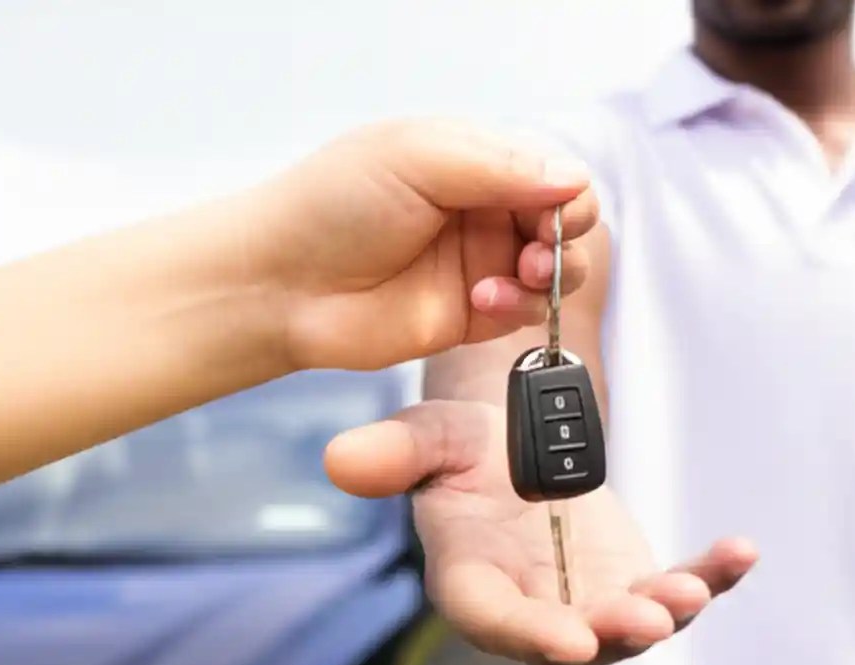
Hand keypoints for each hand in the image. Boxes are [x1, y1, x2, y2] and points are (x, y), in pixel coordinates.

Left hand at [252, 120, 597, 371]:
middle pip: (563, 221)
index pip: (550, 170)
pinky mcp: (473, 316)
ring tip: (518, 273)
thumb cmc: (333, 204)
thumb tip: (574, 178)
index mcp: (473, 161)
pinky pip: (526, 313)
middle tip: (541, 247)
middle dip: (564, 234)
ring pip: (556, 270)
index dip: (566, 190)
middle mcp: (483, 211)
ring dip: (550, 272)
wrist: (280, 283)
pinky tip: (483, 299)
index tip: (558, 208)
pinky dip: (520, 307)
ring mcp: (480, 263)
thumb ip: (500, 166)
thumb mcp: (417, 158)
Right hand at [323, 401, 758, 664]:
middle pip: (573, 640)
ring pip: (630, 624)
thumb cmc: (466, 449)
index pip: (495, 619)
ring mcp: (587, 597)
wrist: (514, 443)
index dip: (529, 634)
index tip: (570, 638)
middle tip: (648, 616)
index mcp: (473, 578)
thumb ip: (398, 451)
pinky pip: (677, 584)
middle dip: (613, 634)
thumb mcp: (433, 436)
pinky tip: (740, 552)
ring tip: (696, 586)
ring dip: (666, 611)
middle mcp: (533, 603)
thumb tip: (342, 458)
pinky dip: (712, 575)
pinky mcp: (632, 577)